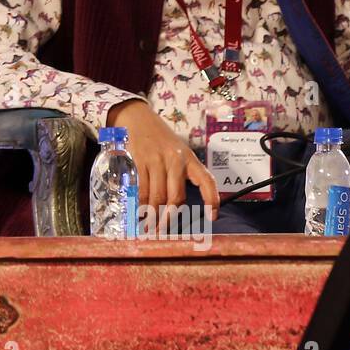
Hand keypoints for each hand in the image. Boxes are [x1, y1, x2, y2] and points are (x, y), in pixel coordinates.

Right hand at [106, 98, 218, 229]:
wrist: (137, 118)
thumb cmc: (160, 138)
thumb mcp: (177, 151)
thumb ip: (180, 174)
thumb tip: (177, 204)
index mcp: (189, 158)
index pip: (207, 180)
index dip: (212, 199)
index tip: (211, 216)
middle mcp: (175, 160)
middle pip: (175, 196)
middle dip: (169, 218)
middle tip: (162, 231)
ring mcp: (157, 160)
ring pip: (157, 196)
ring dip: (152, 215)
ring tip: (149, 226)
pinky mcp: (140, 161)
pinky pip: (142, 189)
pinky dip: (140, 204)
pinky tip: (139, 212)